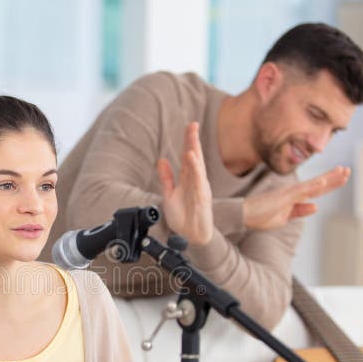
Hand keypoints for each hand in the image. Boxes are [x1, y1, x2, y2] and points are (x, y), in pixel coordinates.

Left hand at [157, 122, 213, 245]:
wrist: (190, 236)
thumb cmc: (183, 216)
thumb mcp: (169, 194)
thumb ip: (166, 177)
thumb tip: (161, 160)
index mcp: (189, 179)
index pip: (189, 156)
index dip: (189, 140)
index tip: (191, 125)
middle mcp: (196, 181)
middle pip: (195, 157)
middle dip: (193, 142)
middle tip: (193, 125)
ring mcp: (199, 189)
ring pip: (197, 168)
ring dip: (194, 155)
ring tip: (190, 142)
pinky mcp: (201, 199)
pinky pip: (198, 183)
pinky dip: (195, 171)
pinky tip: (192, 160)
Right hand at [243, 166, 349, 230]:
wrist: (242, 215)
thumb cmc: (259, 216)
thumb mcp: (284, 217)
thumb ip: (299, 211)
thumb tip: (316, 206)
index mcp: (294, 198)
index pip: (317, 190)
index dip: (331, 183)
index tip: (344, 176)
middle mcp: (293, 192)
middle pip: (318, 184)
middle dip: (334, 177)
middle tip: (349, 170)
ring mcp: (289, 193)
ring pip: (313, 184)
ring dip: (328, 178)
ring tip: (342, 172)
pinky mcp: (283, 196)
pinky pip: (301, 191)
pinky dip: (313, 186)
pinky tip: (323, 182)